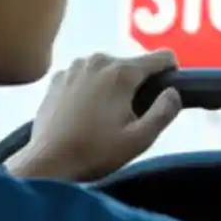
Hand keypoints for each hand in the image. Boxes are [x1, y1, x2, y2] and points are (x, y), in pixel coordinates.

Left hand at [6, 50, 181, 181]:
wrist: (46, 163)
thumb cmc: (95, 153)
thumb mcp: (140, 139)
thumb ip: (165, 111)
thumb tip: (173, 92)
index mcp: (121, 72)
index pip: (163, 57)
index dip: (172, 73)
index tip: (164, 96)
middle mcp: (98, 60)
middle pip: (134, 65)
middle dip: (138, 86)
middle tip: (128, 118)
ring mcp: (74, 67)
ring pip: (109, 69)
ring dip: (113, 87)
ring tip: (104, 118)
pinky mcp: (58, 78)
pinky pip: (86, 76)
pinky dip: (91, 89)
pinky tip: (83, 115)